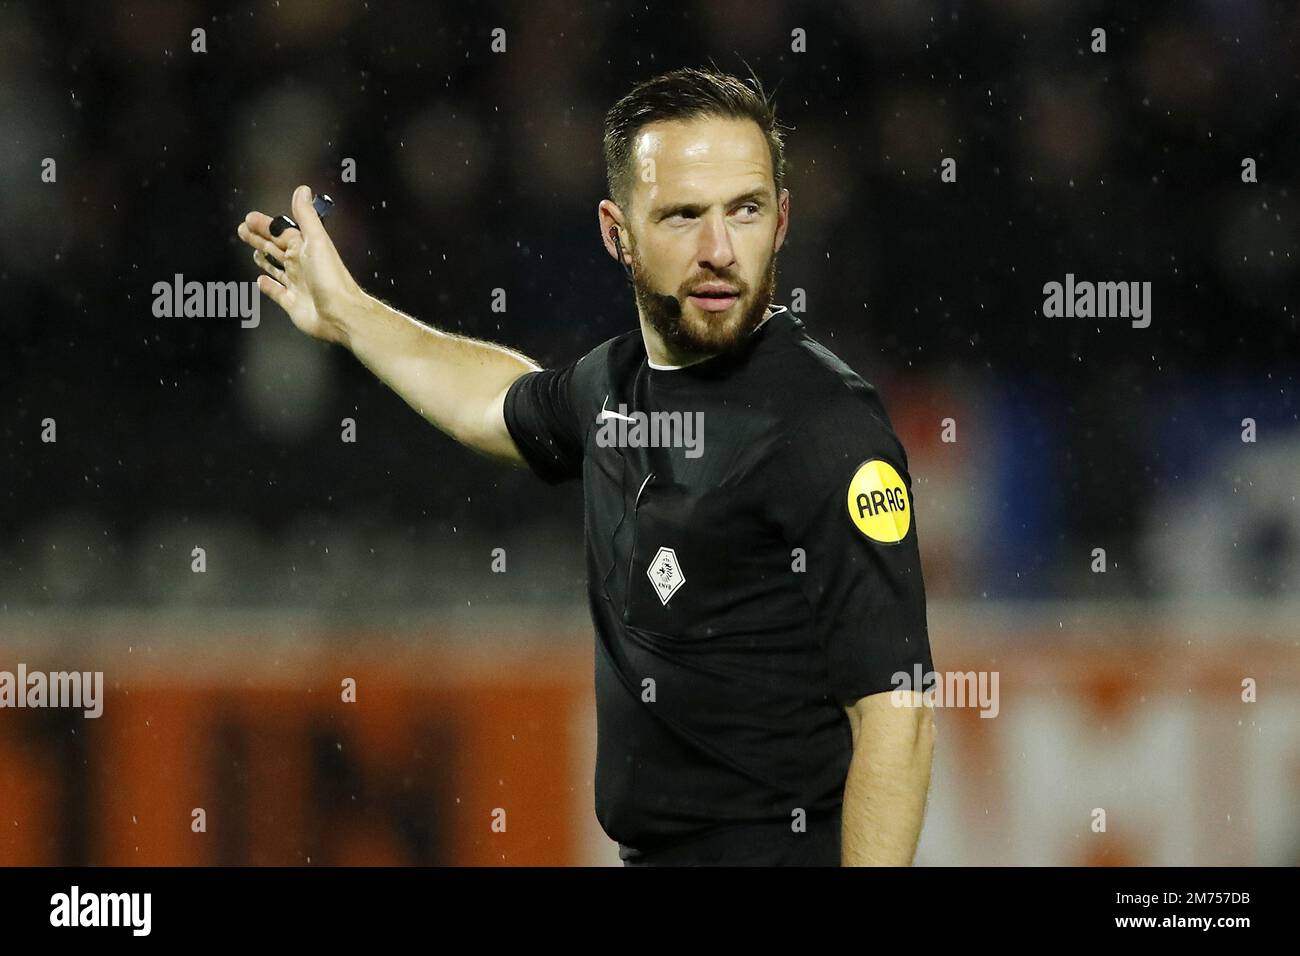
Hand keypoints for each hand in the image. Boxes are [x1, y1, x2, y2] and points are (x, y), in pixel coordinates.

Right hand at [236, 185, 360, 343]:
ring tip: (254, 251)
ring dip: (264, 259)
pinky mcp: (293, 303)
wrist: (340, 313)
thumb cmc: (330, 278)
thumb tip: (302, 191)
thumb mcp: (316, 241)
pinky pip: (277, 293)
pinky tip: (260, 281)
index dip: (265, 225)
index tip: (249, 218)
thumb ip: (306, 217)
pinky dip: (268, 286)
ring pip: (276, 268)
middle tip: (243, 230)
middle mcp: (301, 265)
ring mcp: (297, 285)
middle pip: (275, 248)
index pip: (281, 232)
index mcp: (305, 248)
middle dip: (260, 238)